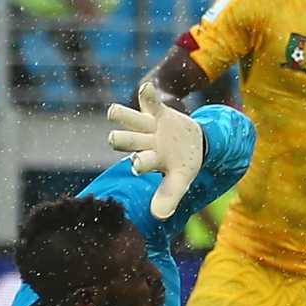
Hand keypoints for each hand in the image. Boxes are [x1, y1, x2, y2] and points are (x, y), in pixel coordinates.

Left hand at [105, 79, 205, 218]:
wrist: (193, 143)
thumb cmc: (183, 165)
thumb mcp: (180, 180)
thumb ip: (169, 196)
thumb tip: (158, 217)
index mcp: (150, 160)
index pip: (142, 162)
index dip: (139, 163)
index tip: (137, 164)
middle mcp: (144, 142)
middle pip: (129, 140)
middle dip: (122, 139)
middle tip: (113, 138)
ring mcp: (150, 126)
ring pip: (131, 119)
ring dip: (121, 115)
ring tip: (112, 112)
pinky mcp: (158, 112)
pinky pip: (150, 101)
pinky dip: (148, 94)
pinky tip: (146, 87)